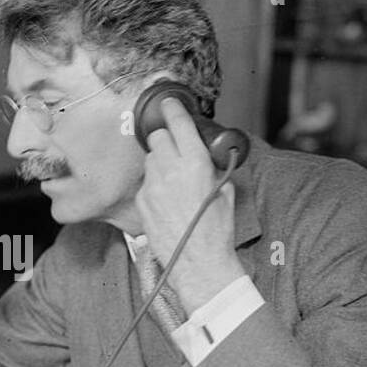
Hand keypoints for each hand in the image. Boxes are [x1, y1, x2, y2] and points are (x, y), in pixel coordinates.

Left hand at [136, 97, 245, 312]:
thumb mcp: (224, 192)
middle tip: (176, 147)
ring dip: (160, 161)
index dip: (173, 110)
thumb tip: (208, 158)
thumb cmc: (216, 231)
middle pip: (157, 138)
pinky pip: (146, 182)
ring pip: (149, 159)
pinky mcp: (142, 202)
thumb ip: (213, 168)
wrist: (197, 263)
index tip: (169, 103)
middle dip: (166, 138)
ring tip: (174, 179)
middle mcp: (169, 171)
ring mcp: (152, 187)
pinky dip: (154, 184)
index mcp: (195, 164)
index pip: (178, 124)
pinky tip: (167, 199)